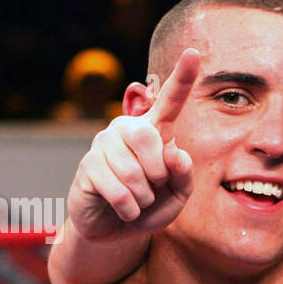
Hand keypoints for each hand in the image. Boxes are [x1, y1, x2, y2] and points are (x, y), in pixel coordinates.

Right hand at [67, 49, 198, 240]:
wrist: (114, 230)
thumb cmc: (149, 206)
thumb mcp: (177, 196)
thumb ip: (184, 176)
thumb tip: (175, 151)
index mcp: (154, 132)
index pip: (170, 102)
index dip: (183, 79)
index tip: (194, 54)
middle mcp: (127, 130)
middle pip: (150, 138)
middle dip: (158, 173)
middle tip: (152, 188)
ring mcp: (103, 145)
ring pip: (135, 173)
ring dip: (144, 198)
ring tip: (136, 200)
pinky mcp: (87, 166)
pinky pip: (119, 192)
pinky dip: (129, 209)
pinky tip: (123, 209)